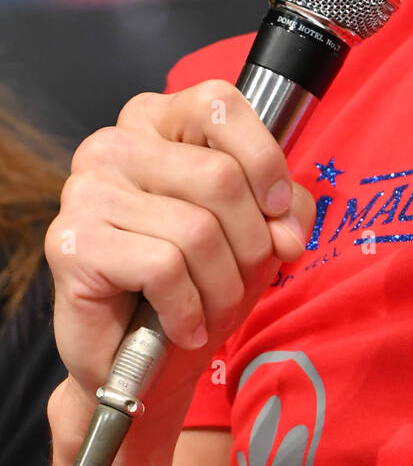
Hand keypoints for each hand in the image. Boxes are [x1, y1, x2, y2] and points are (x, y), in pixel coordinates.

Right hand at [45, 79, 316, 423]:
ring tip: (213, 308)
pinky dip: (188, 308)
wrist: (138, 361)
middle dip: (251, 242)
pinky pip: (162, 268)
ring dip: (223, 285)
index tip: (278, 208)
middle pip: (218, 176)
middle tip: (244, 278)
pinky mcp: (71, 243)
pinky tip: (184, 326)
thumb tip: (285, 228)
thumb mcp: (258, 229)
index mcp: (155, 121)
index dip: (263, 159)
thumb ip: (288, 208)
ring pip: (196, 229)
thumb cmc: (198, 280)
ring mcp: (86, 191)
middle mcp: (114, 145)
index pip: (219, 103)